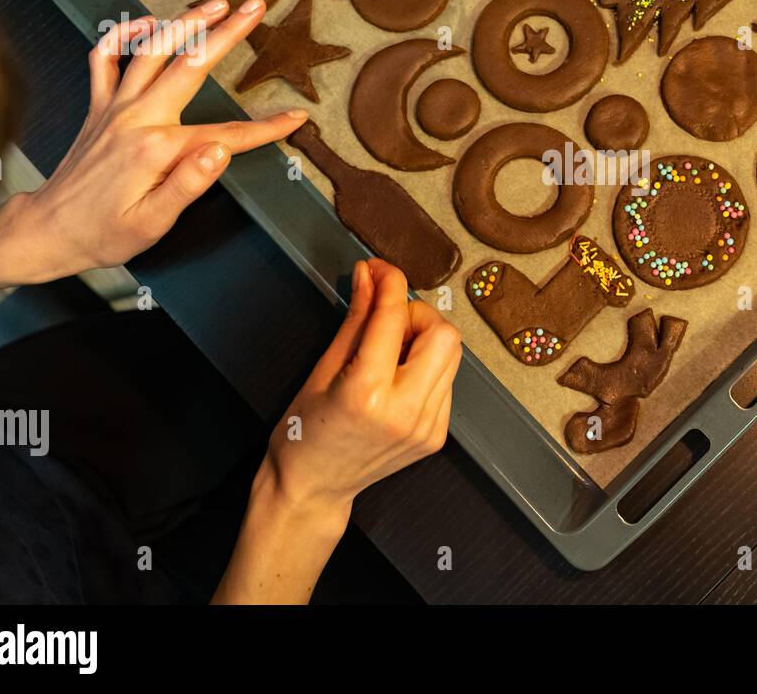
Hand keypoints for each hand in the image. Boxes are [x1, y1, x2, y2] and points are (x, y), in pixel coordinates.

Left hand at [0, 0, 303, 291]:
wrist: (50, 231)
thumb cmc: (104, 233)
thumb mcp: (154, 223)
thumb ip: (189, 183)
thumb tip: (222, 151)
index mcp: (157, 148)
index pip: (227, 134)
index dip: (266, 127)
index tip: (295, 118)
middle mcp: (136, 117)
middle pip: (191, 65)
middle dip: (228, 32)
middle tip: (255, 7)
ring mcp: (115, 107)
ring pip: (152, 50)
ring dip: (186, 21)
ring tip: (216, 2)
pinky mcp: (99, 107)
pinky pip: (106, 58)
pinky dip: (123, 34)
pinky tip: (146, 22)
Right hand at [213, 260, 459, 603]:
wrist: (313, 488)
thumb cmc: (304, 433)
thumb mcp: (322, 369)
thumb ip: (356, 319)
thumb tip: (368, 276)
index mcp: (367, 394)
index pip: (394, 319)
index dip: (390, 283)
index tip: (380, 269)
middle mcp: (405, 412)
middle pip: (443, 334)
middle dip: (417, 315)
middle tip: (387, 321)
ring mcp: (427, 426)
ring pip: (452, 355)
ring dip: (425, 339)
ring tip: (390, 350)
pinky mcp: (437, 434)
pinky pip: (447, 380)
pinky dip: (426, 366)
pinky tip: (397, 375)